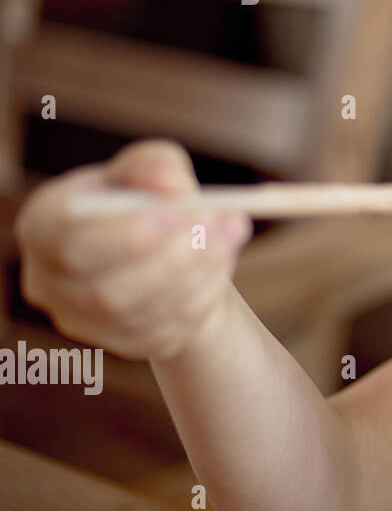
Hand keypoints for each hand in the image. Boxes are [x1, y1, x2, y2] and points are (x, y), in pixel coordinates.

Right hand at [14, 138, 252, 360]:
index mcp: (44, 227)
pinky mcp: (125, 344)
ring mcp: (84, 321)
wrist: (170, 249)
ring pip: (142, 312)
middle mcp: (50, 282)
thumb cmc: (149, 201)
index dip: (125, 234)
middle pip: (105, 291)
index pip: (68, 243)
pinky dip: (203, 294)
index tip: (178, 213)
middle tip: (215, 226)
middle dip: (170, 259)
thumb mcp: (151, 167)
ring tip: (229, 233)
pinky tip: (221, 262)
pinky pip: (166, 330)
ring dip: (196, 272)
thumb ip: (155, 166)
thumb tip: (173, 188)